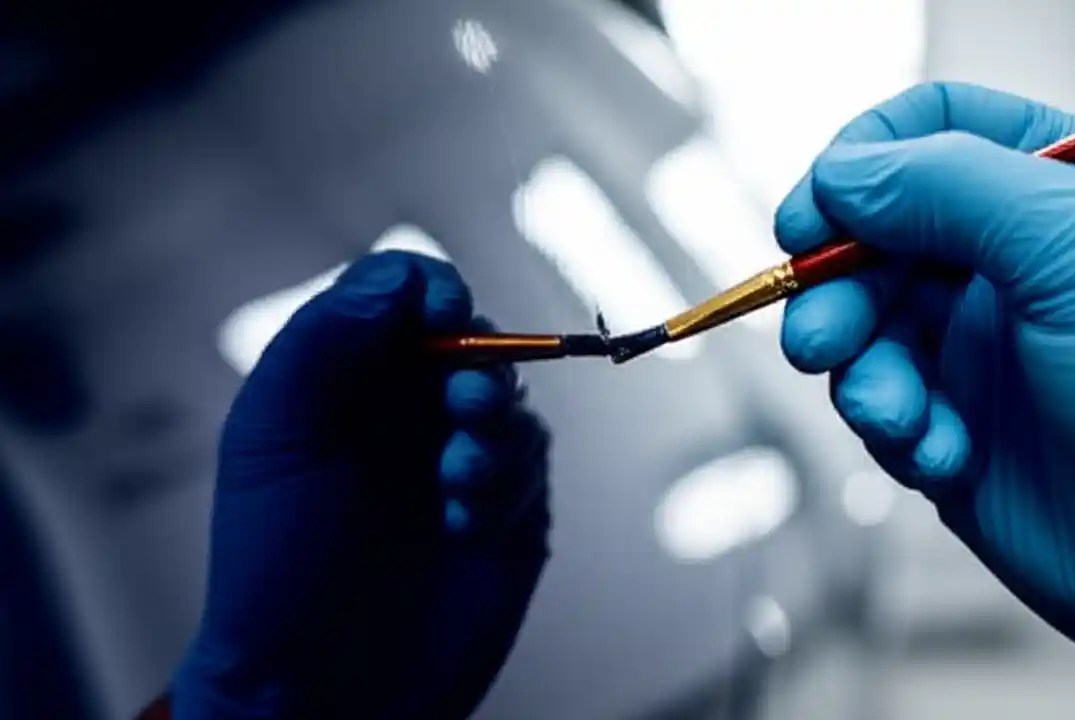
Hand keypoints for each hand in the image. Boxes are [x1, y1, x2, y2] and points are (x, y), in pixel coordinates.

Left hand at [171, 252, 549, 718]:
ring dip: (493, 429)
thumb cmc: (274, 564)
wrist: (316, 689)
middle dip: (478, 362)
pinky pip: (533, 467)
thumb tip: (396, 277)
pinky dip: (507, 484)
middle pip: (473, 339)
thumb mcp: (273, 437)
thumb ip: (324, 342)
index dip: (432, 289)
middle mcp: (407, 410)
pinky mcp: (505, 516)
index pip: (405, 292)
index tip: (443, 316)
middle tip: (459, 406)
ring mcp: (459, 461)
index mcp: (348, 377)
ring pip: (511, 401)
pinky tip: (464, 525)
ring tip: (457, 481)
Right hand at [776, 83, 1074, 717]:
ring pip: (863, 332)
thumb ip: (949, 187)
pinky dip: (896, 433)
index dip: (859, 163)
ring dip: (861, 372)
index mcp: (1054, 191)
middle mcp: (1009, 265)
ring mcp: (978, 353)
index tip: (810, 217)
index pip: (932, 132)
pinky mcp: (955, 432)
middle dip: (834, 287)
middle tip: (820, 338)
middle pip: (873, 239)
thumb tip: (842, 173)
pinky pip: (881, 413)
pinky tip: (947, 459)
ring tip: (899, 415)